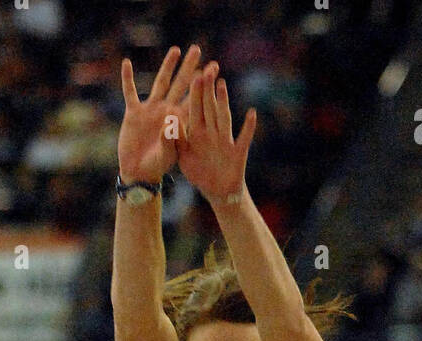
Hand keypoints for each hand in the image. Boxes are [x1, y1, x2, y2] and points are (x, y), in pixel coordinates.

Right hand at [117, 44, 201, 185]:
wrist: (139, 173)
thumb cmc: (156, 167)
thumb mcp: (166, 155)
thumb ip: (170, 138)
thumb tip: (171, 118)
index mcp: (178, 121)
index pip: (194, 98)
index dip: (202, 84)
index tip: (213, 67)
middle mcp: (167, 111)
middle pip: (180, 85)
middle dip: (189, 68)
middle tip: (197, 50)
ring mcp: (150, 110)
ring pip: (160, 83)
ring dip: (167, 66)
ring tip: (176, 50)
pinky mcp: (133, 113)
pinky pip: (130, 92)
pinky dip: (127, 79)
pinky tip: (126, 63)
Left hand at [175, 68, 255, 202]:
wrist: (218, 192)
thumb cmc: (200, 173)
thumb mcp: (183, 157)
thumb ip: (176, 140)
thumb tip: (170, 121)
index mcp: (197, 133)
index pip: (195, 109)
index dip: (195, 93)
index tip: (193, 75)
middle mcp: (212, 133)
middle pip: (210, 108)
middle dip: (208, 90)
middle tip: (208, 68)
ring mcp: (225, 141)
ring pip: (223, 118)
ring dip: (223, 102)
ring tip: (222, 84)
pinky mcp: (238, 152)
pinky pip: (244, 138)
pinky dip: (248, 128)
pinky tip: (252, 114)